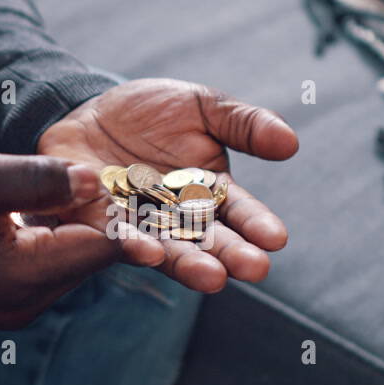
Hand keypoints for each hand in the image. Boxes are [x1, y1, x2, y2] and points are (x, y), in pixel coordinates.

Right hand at [0, 143, 120, 328]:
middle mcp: (25, 303)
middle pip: (93, 257)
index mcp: (17, 276)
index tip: (127, 176)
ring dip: (84, 223)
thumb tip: (93, 179)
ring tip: (84, 183)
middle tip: (113, 173)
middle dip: (105, 216)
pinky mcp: (10, 300)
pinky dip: (61, 235)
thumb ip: (33, 178)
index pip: (100, 248)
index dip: (121, 209)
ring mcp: (18, 307)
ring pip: (76, 260)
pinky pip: (53, 264)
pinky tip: (56, 202)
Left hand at [38, 78, 298, 292]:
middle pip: (208, 239)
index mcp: (209, 193)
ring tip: (210, 277)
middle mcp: (177, 217)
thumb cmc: (154, 112)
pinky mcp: (98, 222)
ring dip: (188, 262)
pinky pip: (114, 236)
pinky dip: (131, 244)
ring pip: (167, 247)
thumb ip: (244, 125)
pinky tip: (148, 252)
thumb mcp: (204, 107)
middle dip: (230, 254)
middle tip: (254, 269)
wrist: (91, 110)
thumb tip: (292, 143)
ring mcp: (139, 224)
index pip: (239, 212)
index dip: (257, 225)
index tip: (277, 239)